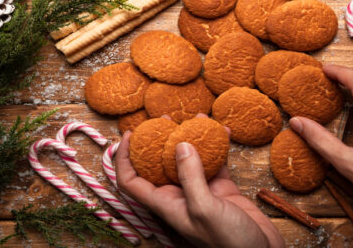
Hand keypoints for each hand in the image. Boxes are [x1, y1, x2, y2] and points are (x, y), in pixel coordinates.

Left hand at [116, 129, 284, 247]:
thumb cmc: (228, 243)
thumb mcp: (205, 208)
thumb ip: (191, 176)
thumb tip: (180, 144)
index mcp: (166, 205)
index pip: (132, 181)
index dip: (124, 158)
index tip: (130, 135)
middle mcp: (179, 196)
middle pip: (160, 164)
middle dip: (161, 140)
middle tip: (167, 118)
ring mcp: (201, 192)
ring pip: (190, 159)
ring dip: (192, 138)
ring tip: (198, 119)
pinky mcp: (222, 190)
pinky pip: (215, 162)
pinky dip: (218, 146)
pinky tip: (224, 131)